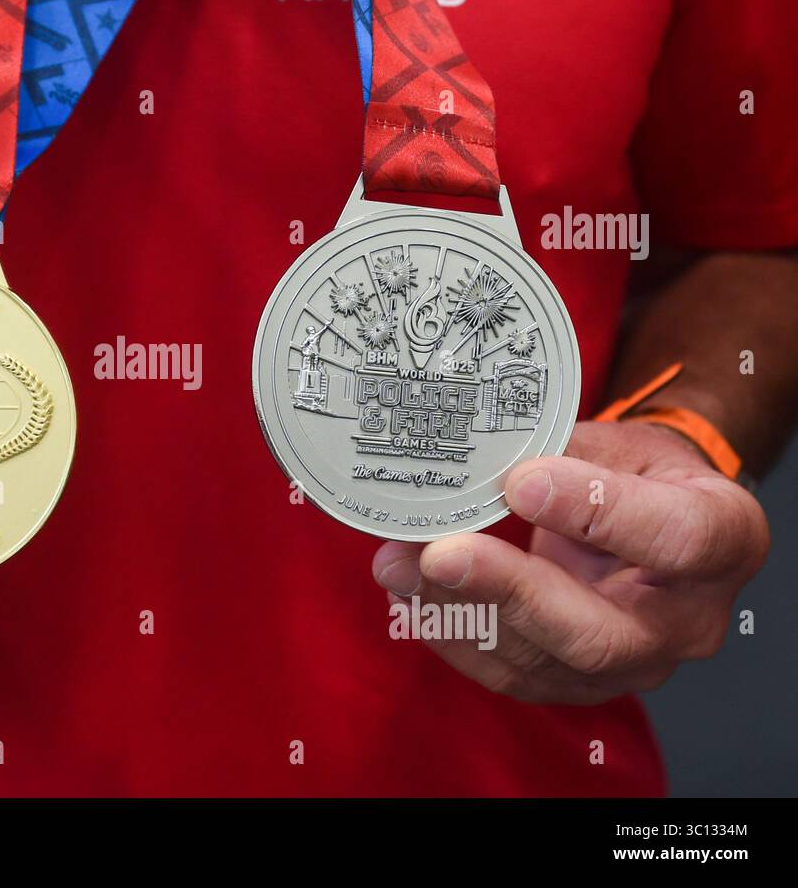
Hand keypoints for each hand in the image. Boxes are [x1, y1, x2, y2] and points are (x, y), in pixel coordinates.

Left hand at [371, 421, 767, 703]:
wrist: (648, 516)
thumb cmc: (641, 474)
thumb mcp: (624, 443)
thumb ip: (567, 455)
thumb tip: (485, 460)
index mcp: (724, 541)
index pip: (673, 539)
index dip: (595, 512)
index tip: (523, 481)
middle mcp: (687, 623)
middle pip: (599, 634)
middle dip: (508, 592)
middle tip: (439, 552)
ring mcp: (632, 665)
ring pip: (541, 661)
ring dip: (458, 612)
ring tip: (398, 562)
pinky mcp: (576, 681)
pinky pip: (509, 673)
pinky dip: (452, 633)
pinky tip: (410, 594)